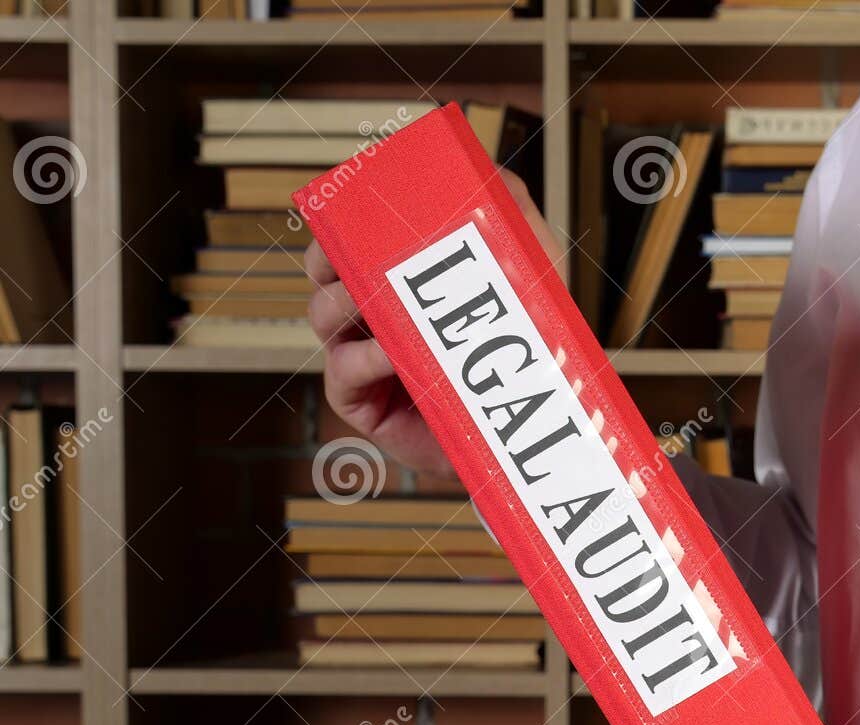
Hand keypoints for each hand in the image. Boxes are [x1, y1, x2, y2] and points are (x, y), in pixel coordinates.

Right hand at [305, 168, 559, 479]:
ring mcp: (366, 359)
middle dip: (324, 256)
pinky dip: (362, 359)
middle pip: (322, 273)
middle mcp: (375, 314)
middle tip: (341, 251)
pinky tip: (391, 354)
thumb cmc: (530, 344)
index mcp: (400, 278)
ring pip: (322, 317)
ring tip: (371, 300)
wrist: (537, 424)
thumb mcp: (530, 266)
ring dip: (342, 302)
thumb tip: (481, 164)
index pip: (353, 239)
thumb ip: (510, 210)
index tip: (345, 203)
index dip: (339, 221)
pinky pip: (341, 374)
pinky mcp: (365, 404)